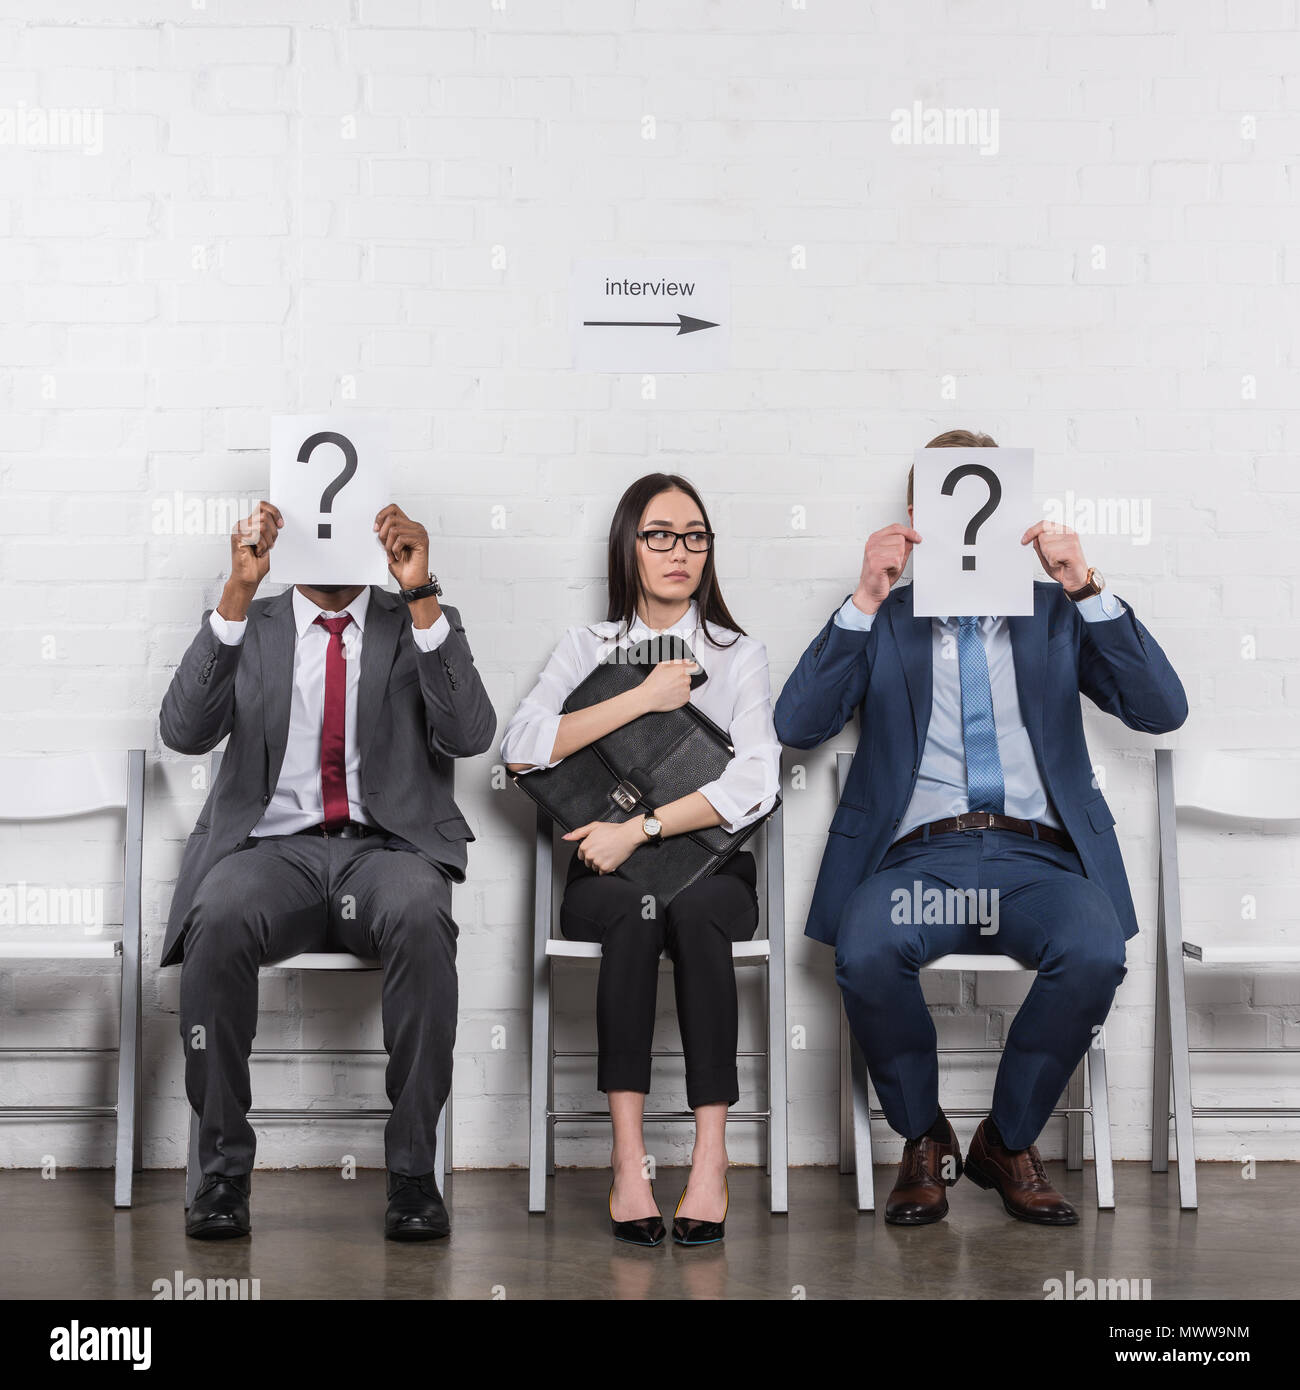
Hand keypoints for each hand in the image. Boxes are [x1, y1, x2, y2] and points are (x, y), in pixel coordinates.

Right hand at [220, 502, 282, 616]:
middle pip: (265, 516)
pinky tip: (256, 553)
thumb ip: (271, 529)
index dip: (274, 512)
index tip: (281, 524)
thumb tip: (279, 521)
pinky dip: (261, 546)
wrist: (248, 578)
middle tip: (269, 544)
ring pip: (262, 526)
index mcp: (250, 523)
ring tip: (262, 550)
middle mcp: (243, 524)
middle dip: (273, 532)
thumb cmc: (257, 563)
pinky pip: (257, 536)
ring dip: (267, 541)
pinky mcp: (237, 538)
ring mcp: (239, 530)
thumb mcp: (269, 542)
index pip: (262, 505)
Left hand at [374, 503, 430, 589]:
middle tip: (384, 547)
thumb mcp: (387, 546)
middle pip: (392, 518)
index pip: (393, 508)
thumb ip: (384, 533)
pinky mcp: (422, 541)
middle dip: (383, 534)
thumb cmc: (401, 566)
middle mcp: (415, 526)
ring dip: (388, 545)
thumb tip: (375, 525)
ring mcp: (420, 533)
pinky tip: (398, 556)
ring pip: (395, 529)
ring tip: (391, 555)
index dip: (381, 516)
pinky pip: (401, 539)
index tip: (375, 529)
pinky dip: (395, 549)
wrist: (410, 582)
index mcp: (407, 525)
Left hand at [562, 819, 642, 873]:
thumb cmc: (613, 830)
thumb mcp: (594, 826)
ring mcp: (598, 862)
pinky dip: (606, 868)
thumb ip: (578, 832)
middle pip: (588, 862)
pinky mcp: (607, 868)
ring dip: (600, 863)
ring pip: (595, 867)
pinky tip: (611, 858)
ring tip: (608, 853)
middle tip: (604, 849)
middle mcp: (590, 855)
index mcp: (585, 846)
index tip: (597, 847)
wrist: (628, 835)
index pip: (581, 855)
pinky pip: (602, 872)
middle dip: (594, 857)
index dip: (589, 850)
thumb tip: (566, 837)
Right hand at [637, 657, 694, 713]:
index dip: (688, 667)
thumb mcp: (662, 665)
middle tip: (670, 681)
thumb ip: (676, 661)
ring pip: (686, 686)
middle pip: (687, 676)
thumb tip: (685, 661)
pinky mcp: (685, 699)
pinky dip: (680, 695)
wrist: (649, 697)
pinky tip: (671, 694)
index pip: (693, 666)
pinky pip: (685, 695)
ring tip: (669, 688)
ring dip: (680, 687)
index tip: (684, 670)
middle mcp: (686, 680)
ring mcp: (686, 690)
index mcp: (682, 670)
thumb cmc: (653, 682)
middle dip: (681, 678)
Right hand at [853, 522, 921, 611]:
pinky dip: (896, 568)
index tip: (917, 538)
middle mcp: (872, 544)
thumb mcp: (895, 557)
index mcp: (875, 539)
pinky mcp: (875, 562)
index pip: (896, 527)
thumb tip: (913, 538)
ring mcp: (872, 552)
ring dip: (899, 561)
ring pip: (899, 549)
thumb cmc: (880, 575)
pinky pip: (896, 560)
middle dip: (902, 552)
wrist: (870, 591)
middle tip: (894, 562)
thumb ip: (903, 547)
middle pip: (900, 538)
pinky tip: (888, 571)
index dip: (909, 532)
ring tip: (890, 567)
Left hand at [1021, 520, 1088, 590]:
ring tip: (1058, 561)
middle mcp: (1069, 533)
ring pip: (1046, 546)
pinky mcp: (1073, 551)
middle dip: (1043, 550)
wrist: (1075, 580)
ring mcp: (1073, 541)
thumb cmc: (1063, 568)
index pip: (1044, 524)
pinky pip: (1053, 555)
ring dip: (1049, 558)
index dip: (1032, 531)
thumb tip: (1033, 536)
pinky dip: (1053, 563)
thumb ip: (1039, 545)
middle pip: (1042, 536)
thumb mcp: (1046, 555)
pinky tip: (1061, 564)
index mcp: (1063, 531)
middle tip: (1053, 557)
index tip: (1024, 540)